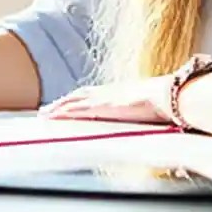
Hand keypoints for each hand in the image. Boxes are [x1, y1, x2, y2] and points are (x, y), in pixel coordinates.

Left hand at [38, 75, 175, 123]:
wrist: (166, 96)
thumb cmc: (161, 103)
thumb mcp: (147, 108)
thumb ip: (140, 113)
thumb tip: (146, 118)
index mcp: (117, 93)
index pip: (92, 95)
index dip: (78, 99)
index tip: (67, 103)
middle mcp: (107, 92)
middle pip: (78, 96)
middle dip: (62, 103)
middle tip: (48, 110)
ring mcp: (103, 98)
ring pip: (73, 102)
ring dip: (58, 107)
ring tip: (45, 114)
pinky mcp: (101, 106)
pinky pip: (76, 109)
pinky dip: (63, 112)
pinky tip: (53, 116)